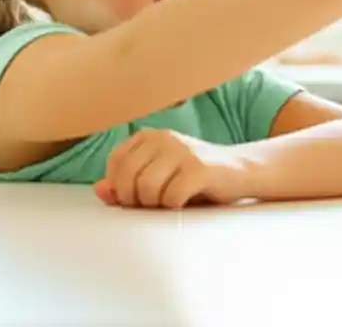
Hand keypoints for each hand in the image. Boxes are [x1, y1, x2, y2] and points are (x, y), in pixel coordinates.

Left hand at [93, 129, 250, 209]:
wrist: (242, 171)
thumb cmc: (194, 178)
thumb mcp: (156, 178)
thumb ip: (125, 184)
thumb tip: (99, 190)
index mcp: (149, 136)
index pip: (116, 163)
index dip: (121, 187)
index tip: (138, 196)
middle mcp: (164, 137)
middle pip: (128, 178)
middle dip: (136, 199)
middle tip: (155, 204)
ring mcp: (183, 150)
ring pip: (147, 188)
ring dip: (157, 204)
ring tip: (171, 201)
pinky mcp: (200, 167)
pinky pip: (172, 196)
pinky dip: (176, 206)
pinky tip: (187, 200)